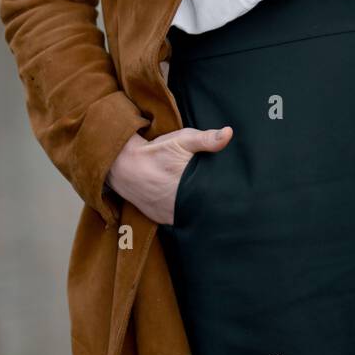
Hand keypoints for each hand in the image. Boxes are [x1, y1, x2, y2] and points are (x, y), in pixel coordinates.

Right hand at [105, 125, 233, 224]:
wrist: (123, 165)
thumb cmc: (155, 151)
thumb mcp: (182, 140)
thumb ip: (207, 139)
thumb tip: (229, 133)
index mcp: (189, 191)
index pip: (216, 201)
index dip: (226, 196)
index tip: (232, 191)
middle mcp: (179, 209)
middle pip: (205, 211)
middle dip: (214, 204)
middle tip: (221, 195)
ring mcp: (169, 218)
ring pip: (192, 218)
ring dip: (199, 211)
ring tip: (207, 201)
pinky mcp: (161, 220)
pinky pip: (179, 221)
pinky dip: (185, 214)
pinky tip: (190, 206)